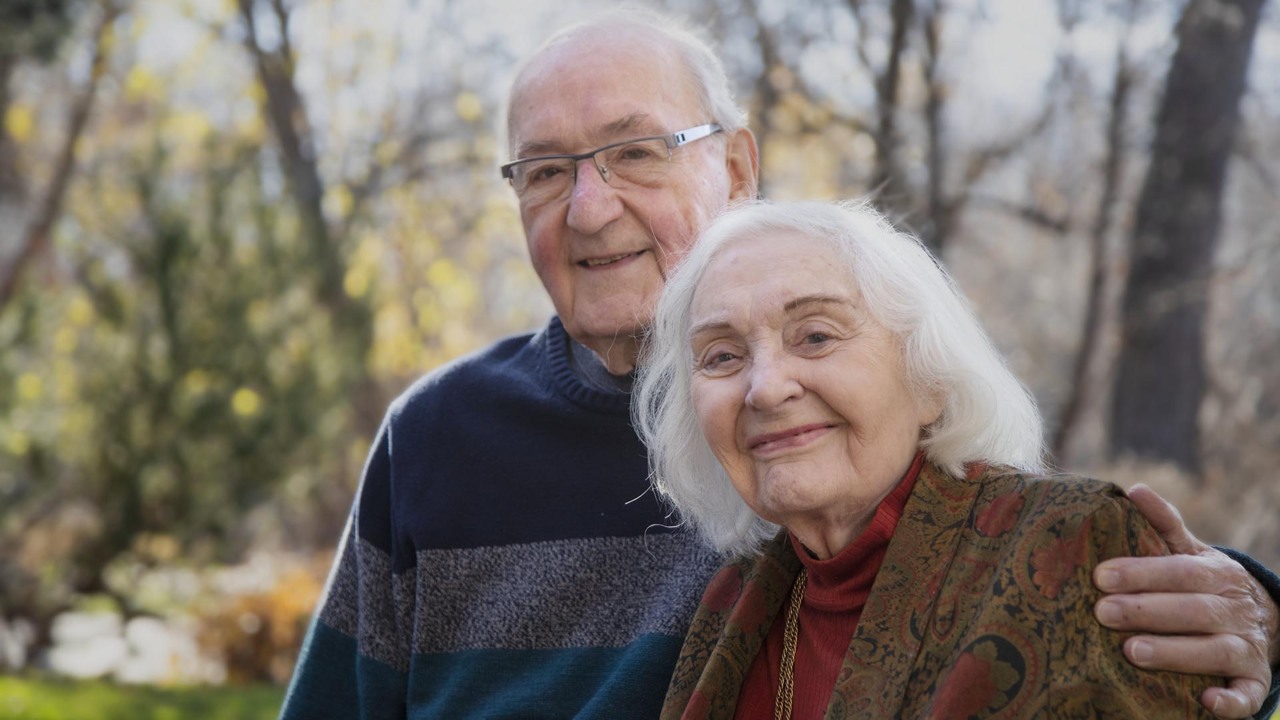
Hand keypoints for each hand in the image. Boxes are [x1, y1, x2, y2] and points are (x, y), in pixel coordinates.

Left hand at [1092, 484, 1277, 718]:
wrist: (1260, 617)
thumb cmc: (1203, 582)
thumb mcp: (1190, 551)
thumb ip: (1164, 524)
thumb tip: (1134, 489)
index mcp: (1216, 574)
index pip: (1179, 571)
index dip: (1141, 573)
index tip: (1100, 576)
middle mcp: (1234, 610)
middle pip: (1193, 610)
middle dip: (1147, 611)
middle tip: (1103, 613)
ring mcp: (1247, 647)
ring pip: (1215, 652)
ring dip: (1175, 653)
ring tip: (1132, 652)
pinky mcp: (1254, 681)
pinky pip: (1248, 695)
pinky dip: (1232, 702)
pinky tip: (1206, 703)